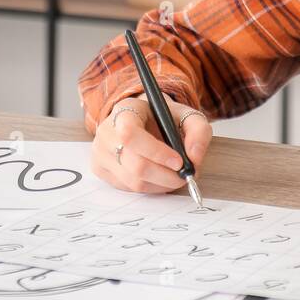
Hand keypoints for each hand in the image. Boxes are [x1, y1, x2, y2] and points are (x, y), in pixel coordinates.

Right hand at [89, 92, 212, 193]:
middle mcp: (107, 131)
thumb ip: (198, 132)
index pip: (130, 134)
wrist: (144, 119)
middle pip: (134, 164)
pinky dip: (151, 188)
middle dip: (166, 175)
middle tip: (185, 176)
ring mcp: (100, 152)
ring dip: (161, 184)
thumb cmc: (165, 118)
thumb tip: (194, 158)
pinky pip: (128, 188)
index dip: (156, 152)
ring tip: (176, 176)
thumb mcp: (187, 116)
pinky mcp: (101, 170)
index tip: (179, 161)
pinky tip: (160, 177)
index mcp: (125, 110)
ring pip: (133, 181)